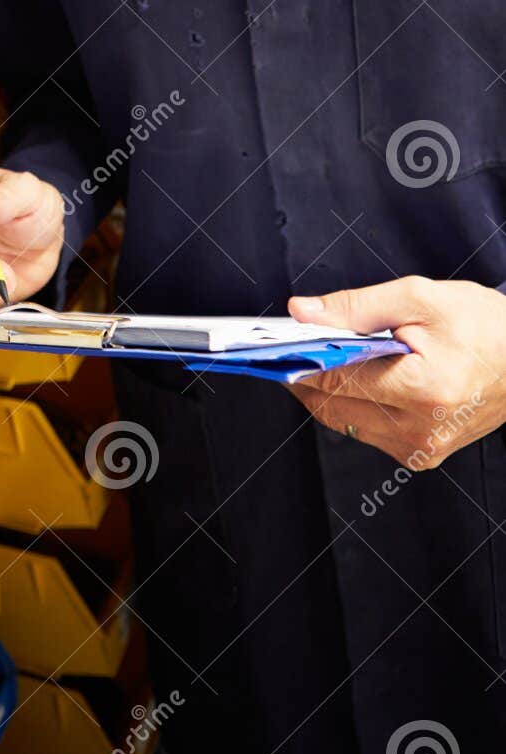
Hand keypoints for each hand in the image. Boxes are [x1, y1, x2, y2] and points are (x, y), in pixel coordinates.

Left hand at [287, 276, 505, 467]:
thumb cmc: (487, 326)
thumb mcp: (421, 298)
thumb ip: (355, 308)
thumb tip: (302, 313)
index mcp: (423, 390)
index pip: (335, 380)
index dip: (296, 360)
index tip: (270, 345)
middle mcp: (420, 430)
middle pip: (331, 407)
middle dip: (306, 374)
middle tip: (294, 343)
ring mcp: (422, 448)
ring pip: (344, 421)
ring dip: (328, 390)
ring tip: (331, 354)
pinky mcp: (423, 454)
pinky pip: (366, 430)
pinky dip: (353, 403)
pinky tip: (360, 376)